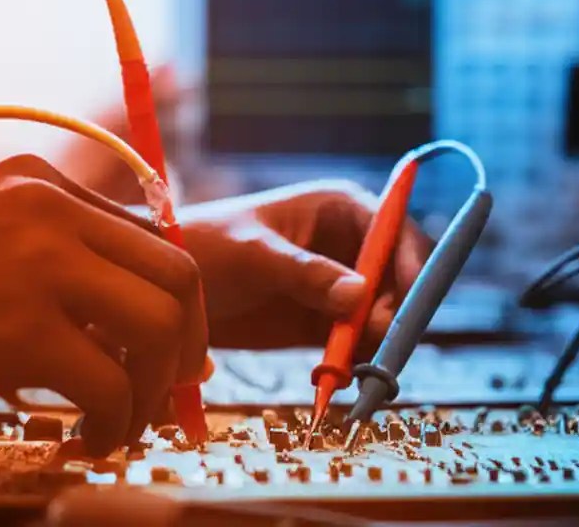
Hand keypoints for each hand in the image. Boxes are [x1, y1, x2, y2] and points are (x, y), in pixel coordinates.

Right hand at [0, 155, 199, 455]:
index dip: (171, 301)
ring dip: (156, 390)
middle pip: (177, 274)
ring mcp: (36, 265)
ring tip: (121, 425)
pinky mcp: (13, 331)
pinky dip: (117, 424)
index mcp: (35, 181)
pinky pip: (112, 386)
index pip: (146, 237)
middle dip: (187, 342)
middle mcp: (48, 209)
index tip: (171, 348)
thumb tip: (92, 298)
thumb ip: (23, 240)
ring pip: (161, 327)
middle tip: (169, 392)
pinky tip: (88, 441)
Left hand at [179, 180, 431, 349]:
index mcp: (340, 208)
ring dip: (379, 339)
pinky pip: (359, 342)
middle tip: (375, 337)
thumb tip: (360, 294)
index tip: (408, 296)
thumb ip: (306, 273)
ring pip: (384, 313)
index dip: (409, 260)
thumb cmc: (206, 249)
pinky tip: (339, 371)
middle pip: (399, 276)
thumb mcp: (254, 255)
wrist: (168, 291)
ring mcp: (341, 287)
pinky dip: (358, 358)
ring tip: (350, 359)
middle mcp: (350, 245)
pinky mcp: (327, 323)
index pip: (394, 228)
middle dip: (397, 307)